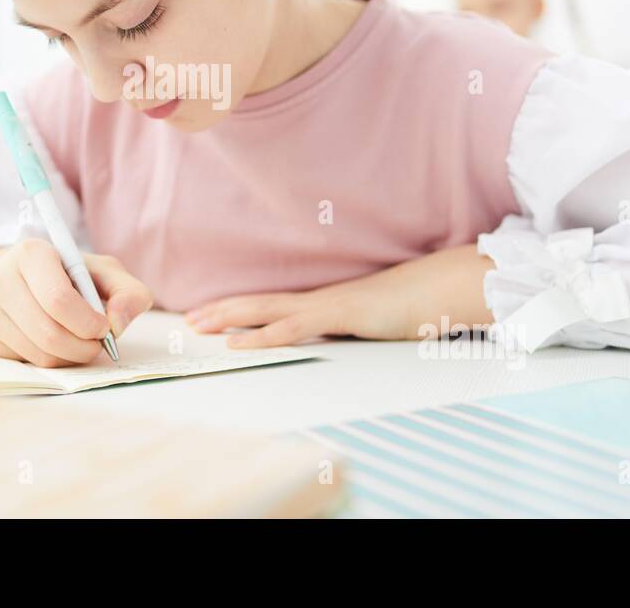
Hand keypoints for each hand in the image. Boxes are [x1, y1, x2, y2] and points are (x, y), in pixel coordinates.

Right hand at [0, 239, 152, 367]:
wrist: (17, 278)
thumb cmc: (66, 274)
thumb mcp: (101, 271)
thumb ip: (127, 291)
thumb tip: (118, 325)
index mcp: (31, 254)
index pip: (58, 299)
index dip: (87, 322)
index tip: (104, 326)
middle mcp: (1, 281)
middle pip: (49, 333)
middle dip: (84, 347)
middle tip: (98, 343)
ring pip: (40, 355)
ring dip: (71, 358)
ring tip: (81, 342)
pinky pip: (29, 364)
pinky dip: (53, 361)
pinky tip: (58, 343)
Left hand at [184, 244, 495, 348]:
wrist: (440, 286)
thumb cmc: (412, 305)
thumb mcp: (374, 325)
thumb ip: (352, 332)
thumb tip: (335, 342)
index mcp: (323, 304)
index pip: (271, 306)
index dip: (239, 310)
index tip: (209, 316)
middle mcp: (318, 301)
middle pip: (259, 304)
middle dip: (222, 312)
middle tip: (189, 320)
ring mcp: (327, 306)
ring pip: (267, 311)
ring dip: (231, 319)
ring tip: (200, 326)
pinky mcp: (339, 315)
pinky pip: (294, 327)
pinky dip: (263, 336)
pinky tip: (240, 343)